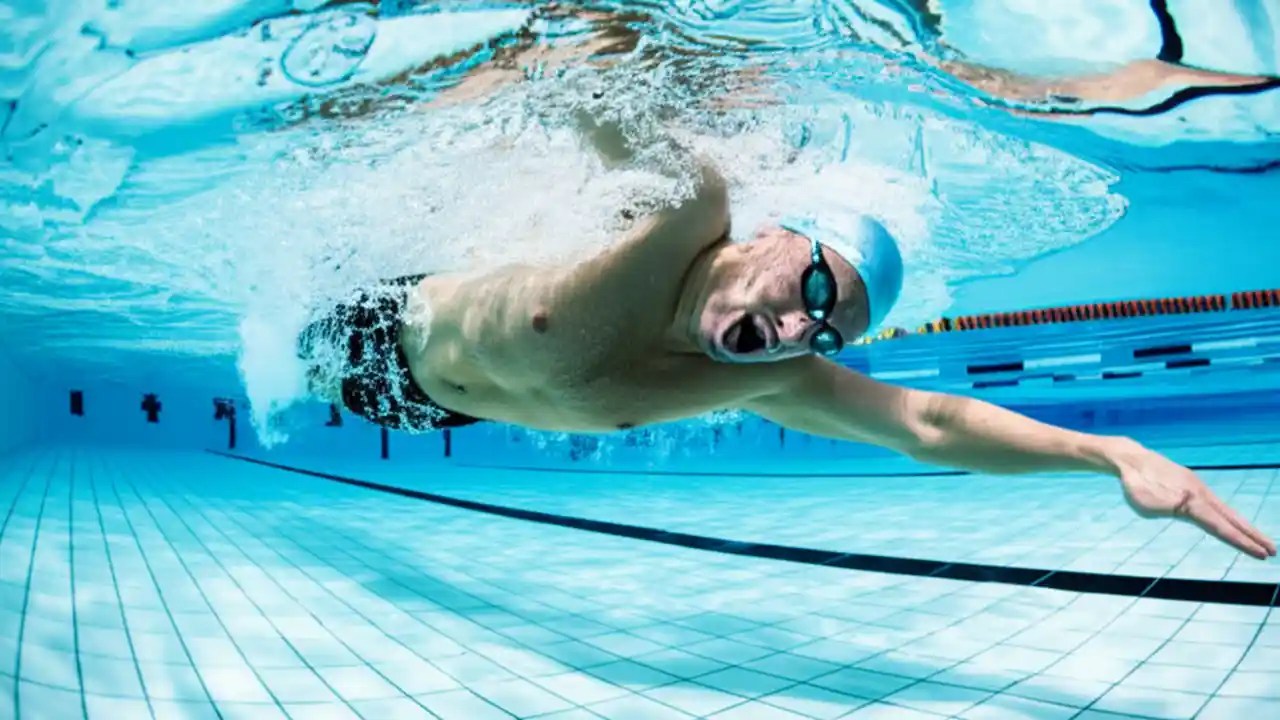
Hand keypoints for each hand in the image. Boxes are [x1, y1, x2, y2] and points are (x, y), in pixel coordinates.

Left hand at [1111, 440, 1275, 559]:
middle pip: (1231, 519)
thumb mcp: (1147, 505)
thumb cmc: (1136, 486)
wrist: (1132, 460)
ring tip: (1258, 540)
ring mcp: (1198, 488)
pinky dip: (1226, 515)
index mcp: (1191, 502)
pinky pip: (1214, 503)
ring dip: (1242, 526)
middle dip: (1252, 536)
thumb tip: (1185, 507)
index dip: (1241, 542)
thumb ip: (1170, 508)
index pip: (1220, 527)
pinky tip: (1231, 522)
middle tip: (1272, 551)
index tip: (1262, 554)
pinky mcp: (1192, 483)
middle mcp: (1200, 494)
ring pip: (1224, 510)